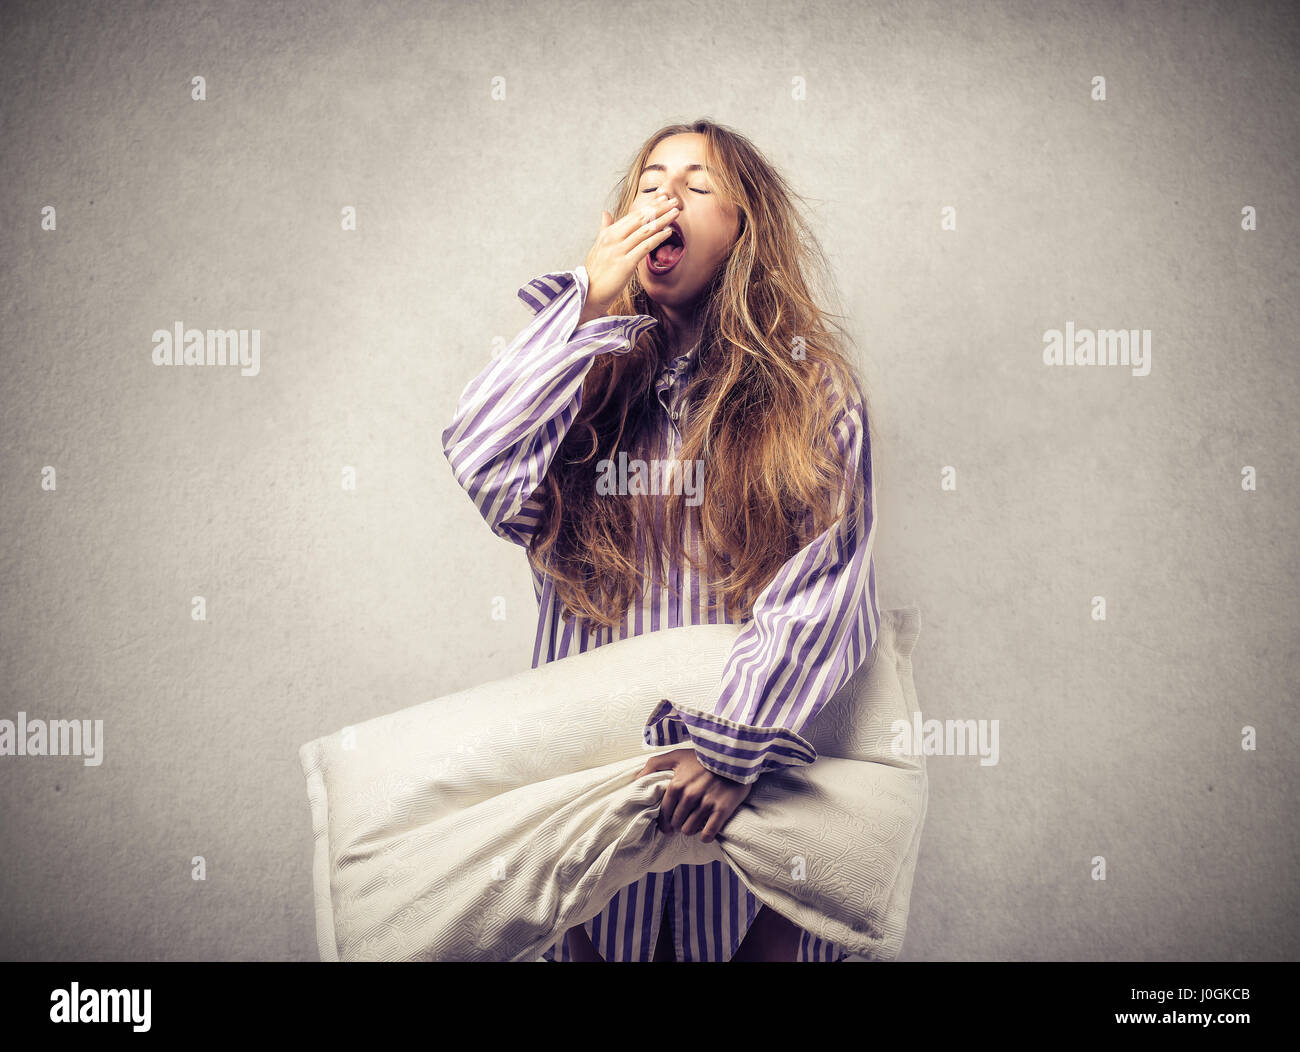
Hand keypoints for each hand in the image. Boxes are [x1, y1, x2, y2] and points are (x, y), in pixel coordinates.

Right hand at [576, 194, 680, 325]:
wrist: (588, 293)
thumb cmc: (595, 272)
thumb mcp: (598, 247)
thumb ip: (604, 229)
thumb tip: (605, 213)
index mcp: (608, 233)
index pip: (632, 215)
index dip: (649, 205)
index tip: (663, 198)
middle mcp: (613, 239)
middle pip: (640, 218)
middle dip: (659, 208)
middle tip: (674, 201)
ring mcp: (619, 251)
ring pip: (644, 230)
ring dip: (662, 220)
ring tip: (675, 213)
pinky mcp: (625, 264)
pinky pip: (645, 247)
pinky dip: (658, 238)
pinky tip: (668, 232)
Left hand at [637, 747, 750, 843]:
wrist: (735, 756)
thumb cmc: (703, 757)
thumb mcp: (676, 756)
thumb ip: (654, 765)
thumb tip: (636, 778)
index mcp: (677, 785)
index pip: (664, 812)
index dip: (664, 821)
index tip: (666, 826)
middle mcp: (690, 795)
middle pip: (676, 822)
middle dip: (677, 824)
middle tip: (682, 822)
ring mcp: (706, 803)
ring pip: (689, 829)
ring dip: (690, 829)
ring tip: (693, 824)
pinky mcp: (722, 809)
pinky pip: (708, 833)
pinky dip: (705, 836)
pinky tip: (705, 833)